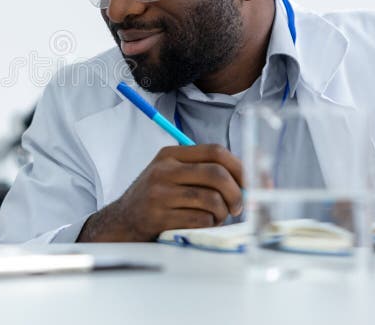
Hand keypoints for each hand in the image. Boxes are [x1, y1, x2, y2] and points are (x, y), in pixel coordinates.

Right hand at [77, 144, 243, 241]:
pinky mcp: (159, 216)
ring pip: (212, 199)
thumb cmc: (157, 197)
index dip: (239, 166)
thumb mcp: (171, 173)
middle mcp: (164, 170)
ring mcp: (160, 193)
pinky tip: (201, 224)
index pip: (215, 151)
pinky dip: (209, 225)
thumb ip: (203, 171)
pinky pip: (201, 220)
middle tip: (238, 206)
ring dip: (222, 213)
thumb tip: (251, 178)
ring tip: (216, 217)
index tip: (248, 181)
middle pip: (216, 174)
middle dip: (236, 192)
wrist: (123, 220)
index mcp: (170, 154)